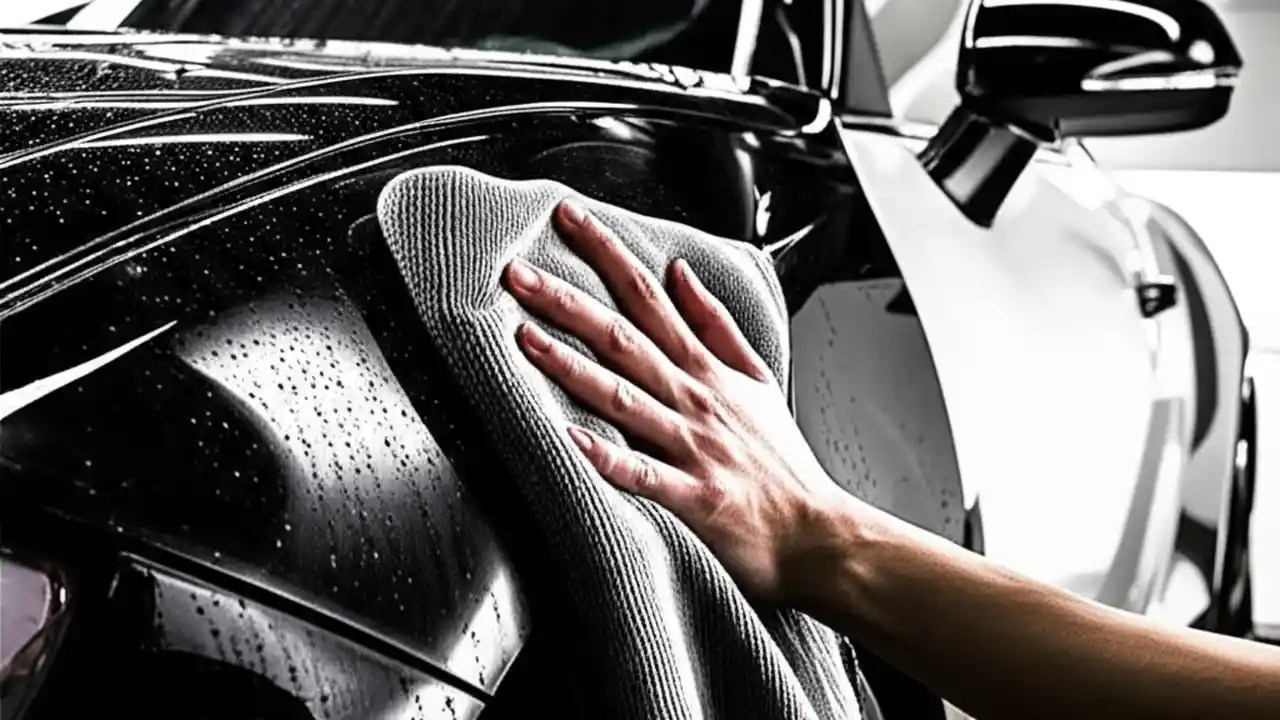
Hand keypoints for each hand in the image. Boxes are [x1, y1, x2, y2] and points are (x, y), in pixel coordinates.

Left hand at [504, 199, 852, 604]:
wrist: (817, 532)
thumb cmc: (782, 464)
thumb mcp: (757, 378)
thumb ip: (717, 324)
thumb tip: (681, 273)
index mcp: (706, 370)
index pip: (649, 297)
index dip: (607, 255)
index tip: (568, 218)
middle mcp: (694, 399)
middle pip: (624, 338)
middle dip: (568, 302)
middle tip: (518, 272)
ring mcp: (692, 446)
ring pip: (624, 396)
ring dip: (572, 366)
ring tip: (525, 338)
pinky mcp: (693, 496)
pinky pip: (642, 474)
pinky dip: (607, 456)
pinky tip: (568, 439)